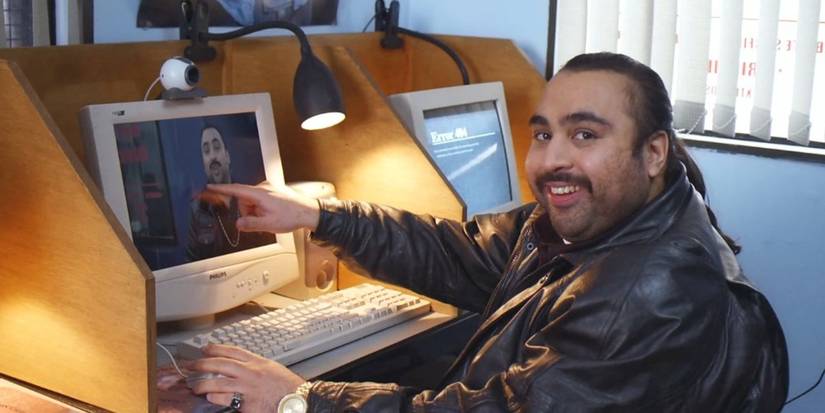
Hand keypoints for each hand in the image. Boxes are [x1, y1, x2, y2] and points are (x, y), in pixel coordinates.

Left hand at [188, 344, 305, 412]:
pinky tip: (209, 397)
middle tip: (192, 365)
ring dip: (204, 383)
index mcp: (257, 362)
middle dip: (203, 363)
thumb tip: (242, 366)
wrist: (298, 400)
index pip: (233, 351)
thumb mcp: (273, 369)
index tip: (206, 348)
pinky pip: (226, 399)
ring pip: (219, 382)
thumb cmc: (288, 386)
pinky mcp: (247, 403)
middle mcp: (251, 372)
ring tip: (195, 386)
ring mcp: (248, 388)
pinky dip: (216, 397)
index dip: (217, 348)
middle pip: (221, 364)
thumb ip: (257, 367)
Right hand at [207, 182, 320, 232]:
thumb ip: (251, 224)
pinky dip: (261, 209)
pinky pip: (260, 201)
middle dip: (247, 212)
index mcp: (260, 193)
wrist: (309, 212)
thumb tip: (238, 224)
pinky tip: (272, 215)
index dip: (221, 189)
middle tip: (259, 221)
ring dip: (256, 212)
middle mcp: (263, 188)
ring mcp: (269, 189)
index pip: (235, 189)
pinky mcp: (273, 192)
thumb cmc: (293, 216)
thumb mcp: (269, 224)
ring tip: (269, 219)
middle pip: (244, 200)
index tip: (209, 187)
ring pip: (252, 202)